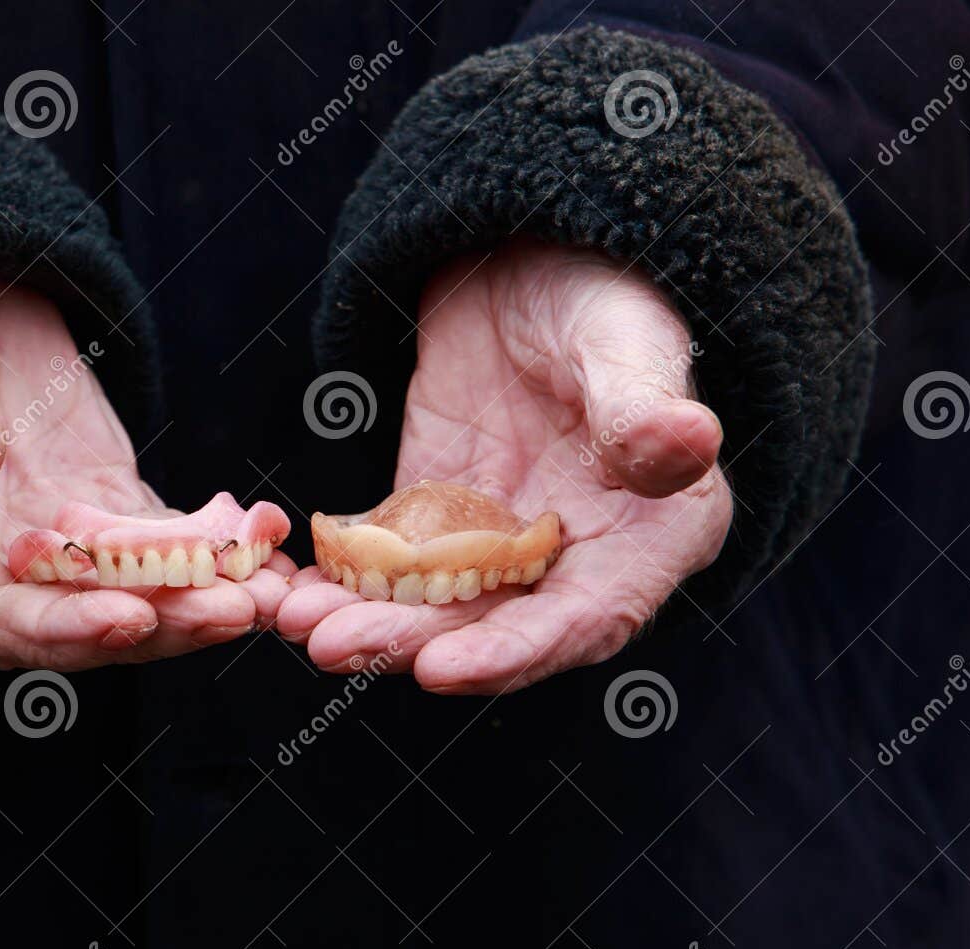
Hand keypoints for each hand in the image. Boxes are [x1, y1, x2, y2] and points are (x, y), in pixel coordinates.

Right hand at [0, 277, 293, 669]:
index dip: (59, 629)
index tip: (131, 618)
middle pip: (71, 624)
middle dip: (157, 624)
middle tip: (232, 613)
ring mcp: (43, 553)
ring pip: (126, 596)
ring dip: (198, 601)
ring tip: (268, 594)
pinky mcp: (98, 520)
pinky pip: (159, 553)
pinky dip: (213, 558)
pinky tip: (268, 554)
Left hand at [279, 239, 731, 693]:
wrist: (535, 258)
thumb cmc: (605, 297)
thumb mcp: (629, 344)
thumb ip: (645, 407)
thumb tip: (687, 445)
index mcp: (647, 539)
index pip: (584, 620)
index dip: (511, 652)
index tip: (439, 669)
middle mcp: (571, 562)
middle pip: (489, 626)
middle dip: (408, 642)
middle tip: (331, 646)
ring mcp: (494, 547)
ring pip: (427, 607)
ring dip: (362, 620)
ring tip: (293, 621)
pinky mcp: (430, 522)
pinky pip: (382, 567)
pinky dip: (337, 582)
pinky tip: (282, 589)